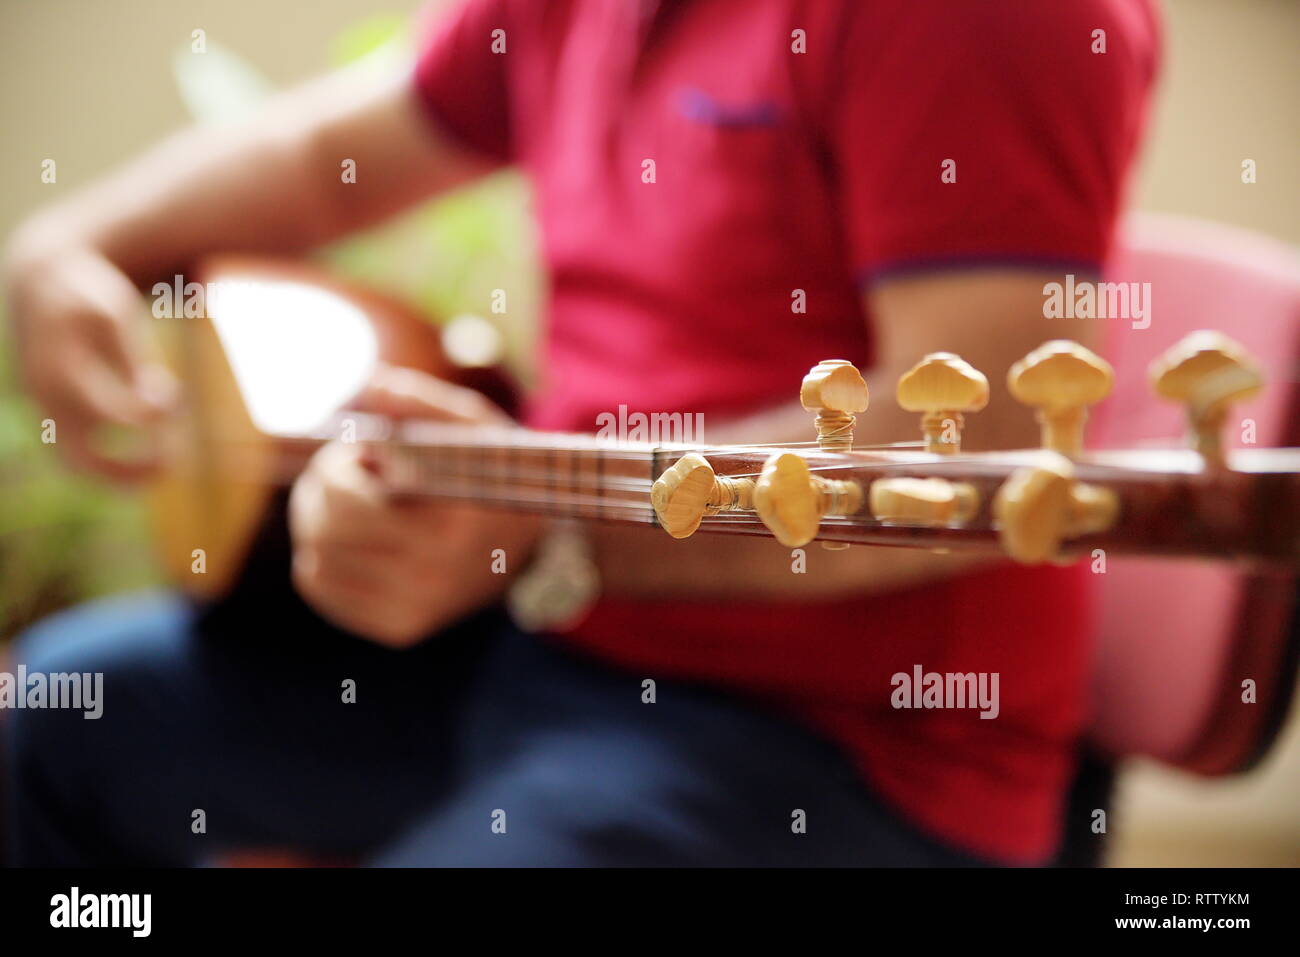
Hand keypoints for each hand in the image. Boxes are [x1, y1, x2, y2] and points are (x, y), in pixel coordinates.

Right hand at [4, 246, 176, 480]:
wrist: (38, 284)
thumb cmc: (85, 297)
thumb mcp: (112, 313)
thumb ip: (129, 356)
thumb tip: (151, 399)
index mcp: (62, 367)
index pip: (109, 410)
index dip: (149, 413)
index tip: (172, 394)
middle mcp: (46, 396)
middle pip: (79, 457)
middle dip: (126, 469)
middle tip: (171, 466)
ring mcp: (43, 407)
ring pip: (74, 463)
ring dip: (119, 476)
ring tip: (162, 471)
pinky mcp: (50, 412)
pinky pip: (75, 453)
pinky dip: (109, 464)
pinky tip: (144, 456)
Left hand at [289, 365, 540, 646]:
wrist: (533, 547)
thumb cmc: (496, 474)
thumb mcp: (475, 427)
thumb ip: (425, 402)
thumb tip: (371, 385)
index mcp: (454, 524)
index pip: (346, 502)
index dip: (339, 466)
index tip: (361, 450)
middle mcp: (436, 577)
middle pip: (323, 532)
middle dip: (318, 489)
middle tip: (340, 469)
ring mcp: (418, 610)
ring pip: (314, 562)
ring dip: (316, 522)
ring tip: (350, 502)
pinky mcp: (400, 629)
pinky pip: (321, 588)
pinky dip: (320, 557)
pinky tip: (351, 538)